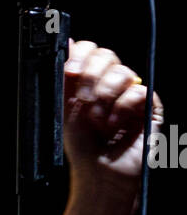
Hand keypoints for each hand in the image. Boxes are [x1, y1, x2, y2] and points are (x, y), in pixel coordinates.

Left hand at [63, 38, 163, 196]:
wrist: (99, 173)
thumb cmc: (83, 146)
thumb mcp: (65, 108)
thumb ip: (65, 77)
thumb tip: (66, 42)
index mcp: (90, 80)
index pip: (90, 50)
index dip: (81, 55)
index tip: (71, 72)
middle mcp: (111, 83)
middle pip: (106, 55)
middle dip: (91, 77)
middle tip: (84, 101)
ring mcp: (131, 93)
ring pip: (122, 72)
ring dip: (105, 97)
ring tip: (99, 121)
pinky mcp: (148, 106)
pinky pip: (138, 91)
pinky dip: (122, 108)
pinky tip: (115, 125)